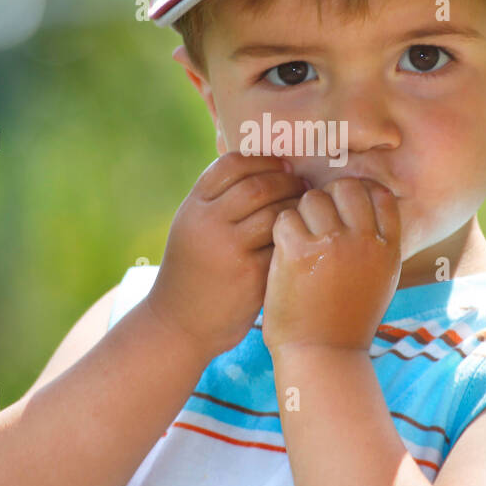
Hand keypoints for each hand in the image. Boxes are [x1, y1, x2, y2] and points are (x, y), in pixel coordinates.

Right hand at [144, 152, 307, 362]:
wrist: (178, 325)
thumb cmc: (193, 272)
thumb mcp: (193, 229)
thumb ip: (219, 201)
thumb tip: (266, 168)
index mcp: (193, 207)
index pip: (231, 164)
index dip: (262, 160)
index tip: (282, 165)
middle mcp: (207, 223)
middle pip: (257, 185)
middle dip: (286, 181)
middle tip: (303, 186)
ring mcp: (228, 249)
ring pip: (275, 213)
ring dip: (297, 207)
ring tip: (307, 210)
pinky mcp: (250, 275)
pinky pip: (283, 244)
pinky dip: (297, 235)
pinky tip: (305, 236)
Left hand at [261, 177, 401, 354]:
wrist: (323, 356)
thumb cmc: (347, 321)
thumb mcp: (380, 279)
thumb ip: (376, 243)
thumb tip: (365, 202)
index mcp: (388, 248)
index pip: (380, 195)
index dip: (359, 193)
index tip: (342, 208)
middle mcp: (365, 242)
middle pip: (345, 188)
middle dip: (327, 199)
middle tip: (314, 222)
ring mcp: (333, 245)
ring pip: (312, 199)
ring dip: (301, 214)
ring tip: (298, 241)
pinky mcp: (299, 253)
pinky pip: (286, 218)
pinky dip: (281, 231)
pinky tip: (283, 253)